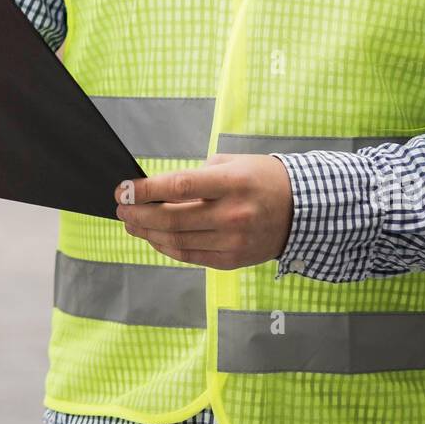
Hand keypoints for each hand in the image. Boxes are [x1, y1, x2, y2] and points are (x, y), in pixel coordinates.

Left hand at [115, 153, 292, 269]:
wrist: (302, 210)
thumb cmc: (264, 179)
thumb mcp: (233, 163)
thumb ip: (198, 175)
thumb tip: (159, 188)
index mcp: (232, 183)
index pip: (178, 186)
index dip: (145, 190)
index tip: (124, 189)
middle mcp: (232, 214)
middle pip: (171, 218)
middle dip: (138, 214)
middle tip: (122, 208)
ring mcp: (232, 241)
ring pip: (176, 241)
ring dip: (147, 233)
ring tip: (132, 223)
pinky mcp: (232, 260)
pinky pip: (190, 256)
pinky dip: (167, 247)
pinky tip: (154, 237)